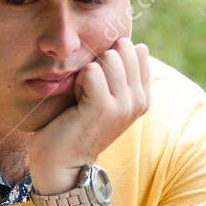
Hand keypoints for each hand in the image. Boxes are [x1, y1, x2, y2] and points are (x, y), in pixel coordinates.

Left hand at [28, 37, 149, 193]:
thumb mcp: (107, 96)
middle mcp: (139, 100)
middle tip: (88, 89)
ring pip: (109, 57)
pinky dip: (78, 80)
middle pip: (123, 49)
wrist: (62, 162)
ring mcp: (124, 104)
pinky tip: (76, 100)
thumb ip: (121, 73)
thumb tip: (133, 43)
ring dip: (88, 71)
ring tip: (82, 96)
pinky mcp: (103, 107)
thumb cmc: (77, 124)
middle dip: (100, 61)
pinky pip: (92, 70)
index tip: (100, 84)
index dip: (112, 58)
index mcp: (143, 96)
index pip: (138, 51)